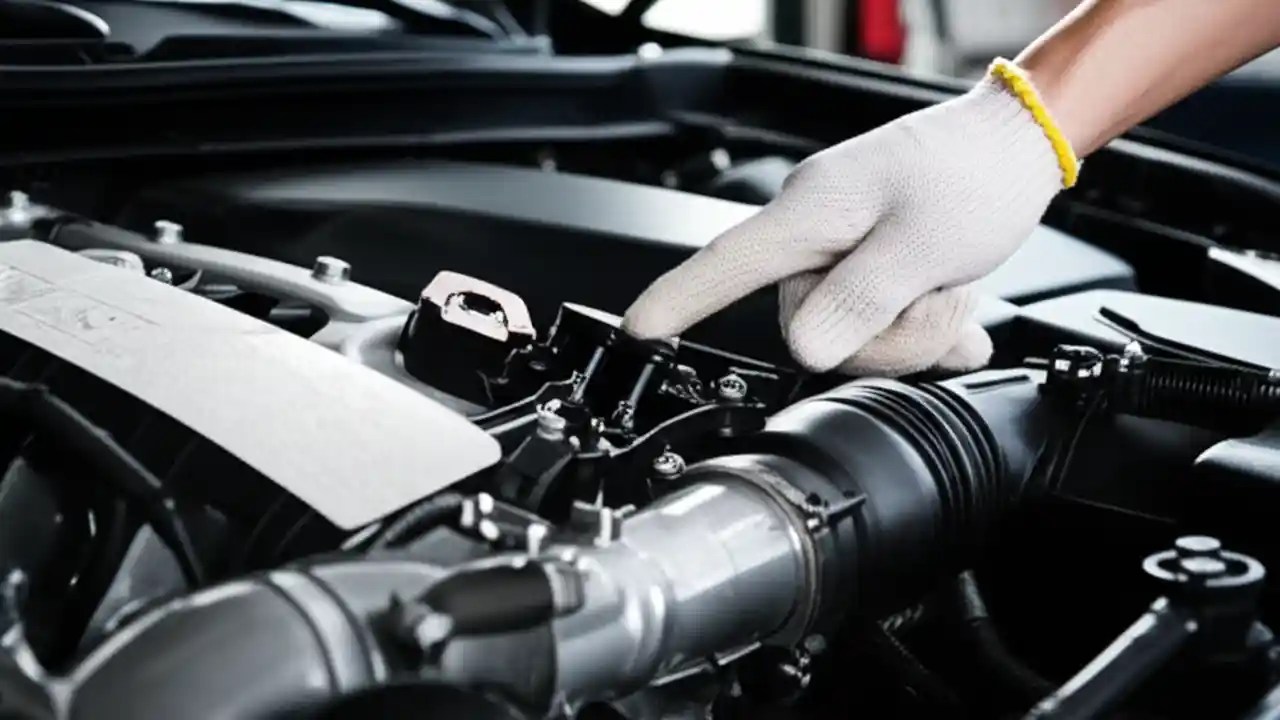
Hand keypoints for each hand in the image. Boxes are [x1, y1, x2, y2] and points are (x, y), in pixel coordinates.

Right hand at [622, 76, 1065, 375]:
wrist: (1022, 142)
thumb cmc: (976, 174)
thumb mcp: (923, 246)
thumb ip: (859, 302)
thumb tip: (804, 350)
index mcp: (810, 215)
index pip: (725, 264)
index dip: (679, 300)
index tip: (641, 332)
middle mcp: (813, 231)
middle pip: (809, 328)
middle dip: (883, 338)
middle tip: (937, 302)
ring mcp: (840, 247)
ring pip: (847, 333)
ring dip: (909, 331)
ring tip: (950, 291)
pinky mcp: (867, 261)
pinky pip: (873, 319)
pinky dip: (916, 326)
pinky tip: (951, 309)